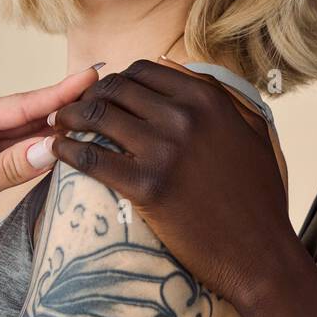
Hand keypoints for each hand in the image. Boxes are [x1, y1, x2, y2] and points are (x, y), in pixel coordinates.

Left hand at [0, 65, 102, 279]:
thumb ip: (13, 165)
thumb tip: (54, 147)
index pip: (19, 104)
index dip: (57, 92)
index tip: (87, 77)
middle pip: (22, 116)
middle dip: (58, 110)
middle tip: (97, 100)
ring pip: (20, 136)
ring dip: (49, 133)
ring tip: (87, 122)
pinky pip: (13, 154)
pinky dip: (35, 153)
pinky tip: (59, 148)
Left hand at [41, 59, 292, 305]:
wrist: (259, 251)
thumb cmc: (258, 194)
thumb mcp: (251, 130)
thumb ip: (219, 94)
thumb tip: (173, 65)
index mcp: (208, 100)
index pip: (145, 70)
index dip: (118, 80)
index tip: (105, 96)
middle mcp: (184, 117)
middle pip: (116, 89)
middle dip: (89, 96)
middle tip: (74, 112)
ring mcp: (164, 150)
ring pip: (97, 116)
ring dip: (69, 118)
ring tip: (58, 128)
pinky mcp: (146, 186)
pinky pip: (91, 156)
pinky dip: (67, 150)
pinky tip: (58, 153)